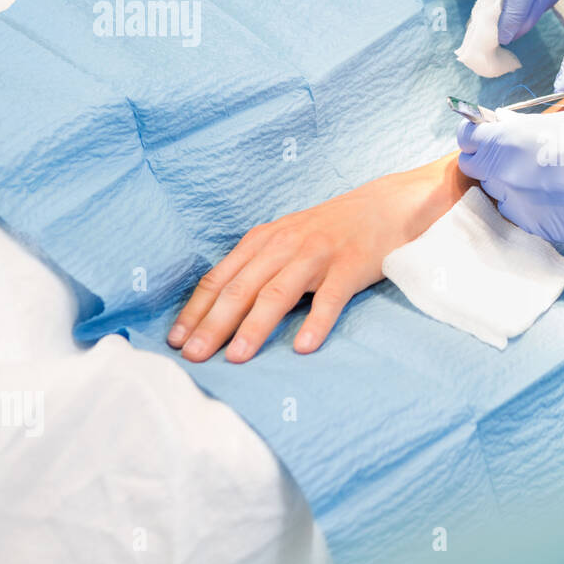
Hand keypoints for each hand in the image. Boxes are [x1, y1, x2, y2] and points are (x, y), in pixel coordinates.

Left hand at [167, 157, 466, 362]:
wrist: (386, 206)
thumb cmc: (331, 230)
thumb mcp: (286, 239)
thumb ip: (256, 266)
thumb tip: (216, 311)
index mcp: (263, 240)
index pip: (220, 279)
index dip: (196, 311)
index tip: (177, 342)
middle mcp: (285, 245)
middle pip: (242, 289)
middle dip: (214, 325)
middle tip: (194, 358)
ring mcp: (318, 255)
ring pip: (278, 293)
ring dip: (255, 327)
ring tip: (238, 357)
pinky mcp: (350, 266)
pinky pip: (330, 298)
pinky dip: (315, 322)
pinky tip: (302, 346)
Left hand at [457, 110, 563, 246]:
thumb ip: (528, 124)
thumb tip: (505, 123)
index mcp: (511, 143)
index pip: (467, 137)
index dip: (474, 132)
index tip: (484, 132)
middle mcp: (506, 175)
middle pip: (473, 165)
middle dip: (486, 156)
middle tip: (511, 151)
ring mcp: (517, 205)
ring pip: (495, 190)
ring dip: (507, 180)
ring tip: (541, 174)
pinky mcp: (531, 227)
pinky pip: (515, 211)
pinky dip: (525, 202)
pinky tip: (551, 194)